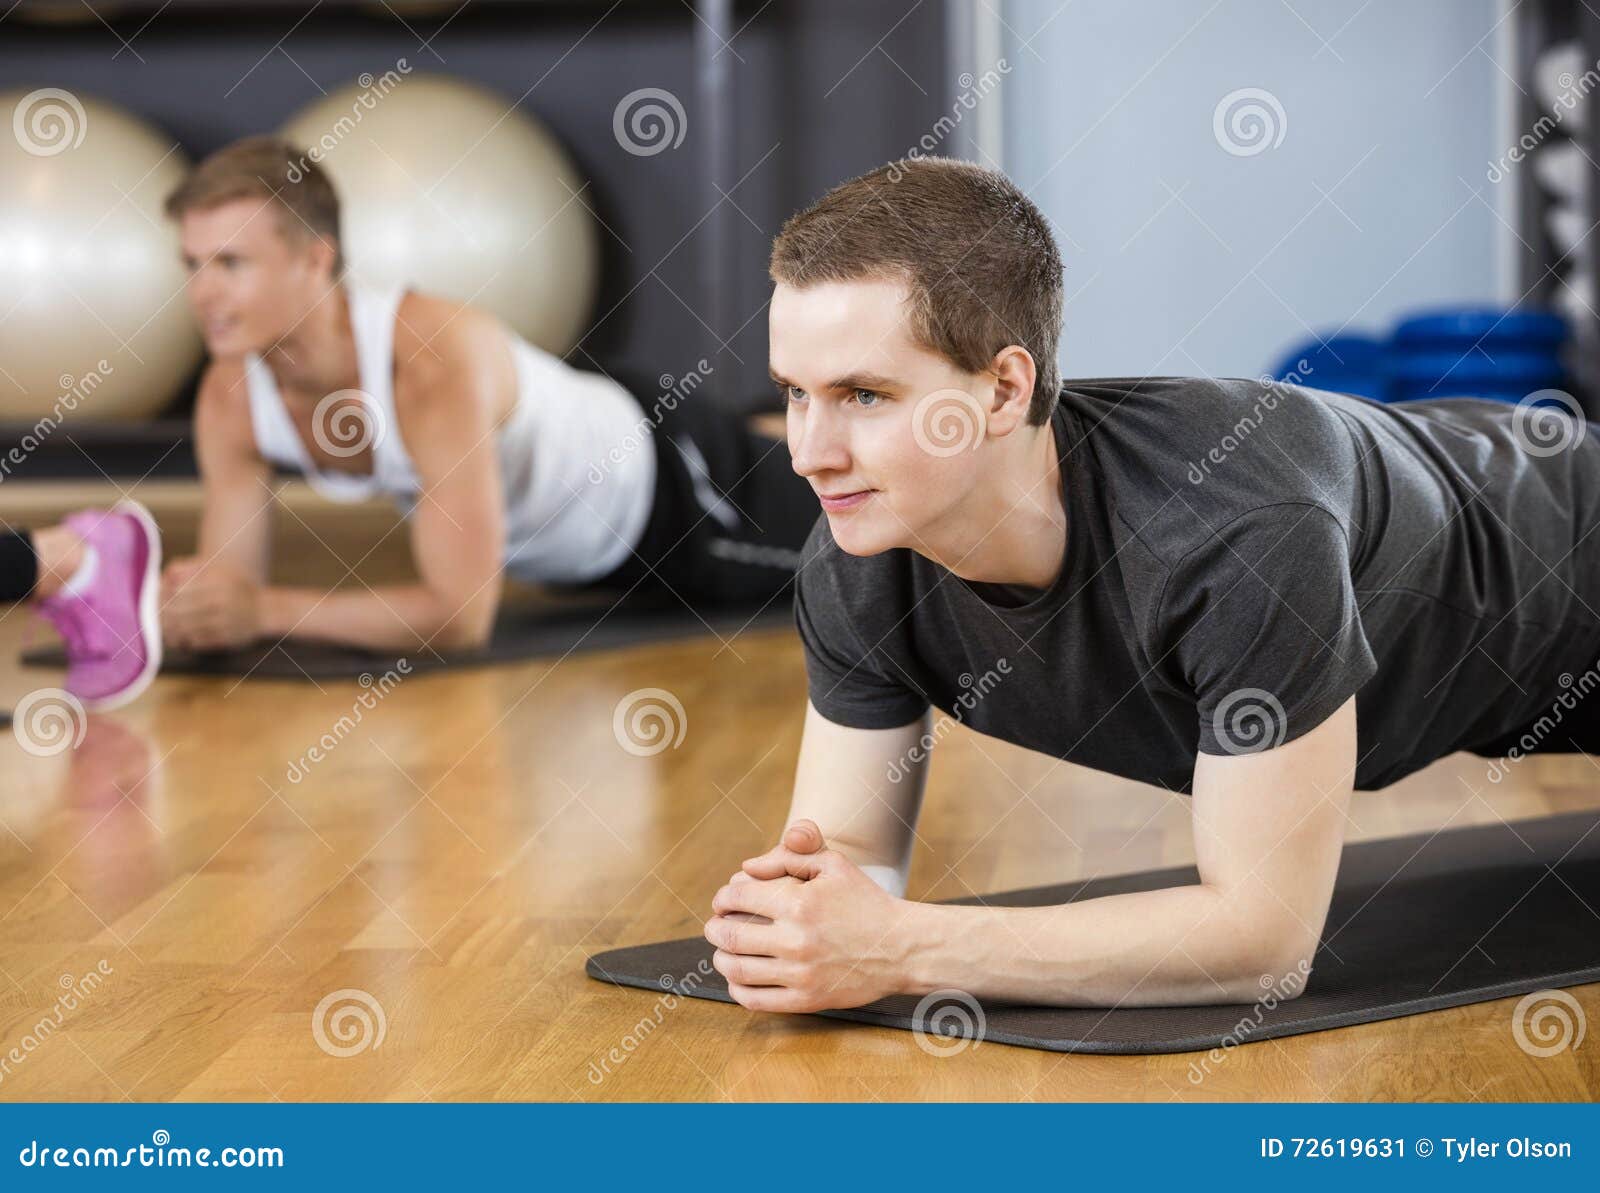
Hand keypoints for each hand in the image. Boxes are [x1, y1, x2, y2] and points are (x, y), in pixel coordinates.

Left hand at [160, 558, 261, 650]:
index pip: (177, 589)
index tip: (158, 597)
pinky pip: (196, 641)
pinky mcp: (226, 638)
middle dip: (163, 614)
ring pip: (184, 627)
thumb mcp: (218, 569)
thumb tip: (165, 576)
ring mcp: (224, 620)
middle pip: (178, 610)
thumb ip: (191, 567)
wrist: (265, 611)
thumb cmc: (236, 587)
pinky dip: (184, 640)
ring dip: (170, 629)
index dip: (163, 595)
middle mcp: (221, 600)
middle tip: (158, 615)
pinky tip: (180, 638)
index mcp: (218, 580)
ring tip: (166, 628)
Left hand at [703, 834, 906, 1013]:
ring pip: (737, 970)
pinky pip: (756, 1000)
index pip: (737, 898)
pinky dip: (737, 991)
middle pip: (729, 935)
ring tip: (723, 952)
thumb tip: (747, 867)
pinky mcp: (807, 1000)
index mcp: (799, 903)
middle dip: (714, 928)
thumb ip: (788, 857)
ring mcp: (800, 973)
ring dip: (720, 959)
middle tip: (715, 926)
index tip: (723, 901)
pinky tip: (738, 981)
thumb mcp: (834, 865)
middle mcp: (796, 940)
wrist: (901, 947)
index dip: (722, 898)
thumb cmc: (866, 901)